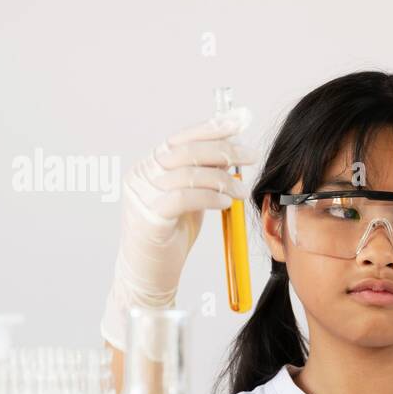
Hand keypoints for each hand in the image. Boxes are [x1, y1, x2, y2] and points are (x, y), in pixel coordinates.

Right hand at [100, 107, 256, 349]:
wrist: (149, 273)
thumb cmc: (171, 234)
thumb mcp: (191, 196)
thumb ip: (204, 173)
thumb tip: (232, 149)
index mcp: (151, 164)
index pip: (183, 136)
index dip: (213, 126)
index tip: (241, 120)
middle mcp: (142, 174)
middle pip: (187, 150)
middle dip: (224, 150)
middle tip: (250, 156)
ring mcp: (142, 195)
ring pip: (187, 172)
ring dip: (221, 178)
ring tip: (240, 191)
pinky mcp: (148, 219)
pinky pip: (182, 198)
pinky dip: (209, 197)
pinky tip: (224, 204)